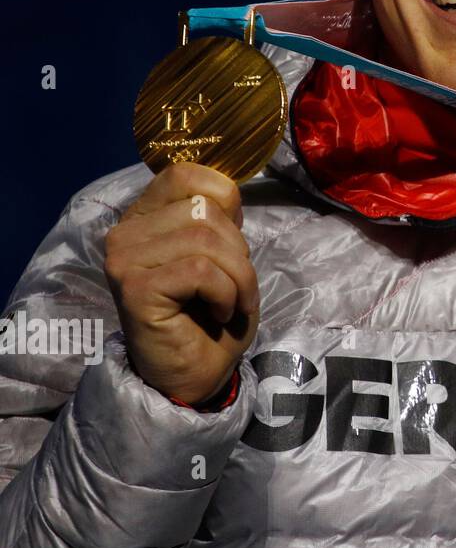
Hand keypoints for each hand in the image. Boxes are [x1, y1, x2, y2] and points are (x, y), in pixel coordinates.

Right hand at [104, 163, 259, 405]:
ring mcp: (124, 260)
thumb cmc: (211, 312)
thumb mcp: (223, 252)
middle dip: (239, 250)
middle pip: (204, 209)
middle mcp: (125, 232)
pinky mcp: (134, 288)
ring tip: (232, 302)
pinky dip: (226, 292)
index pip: (186, 173)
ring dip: (239, 275)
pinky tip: (220, 312)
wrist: (195, 374)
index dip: (225, 201)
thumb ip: (216, 216)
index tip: (232, 242)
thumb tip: (229, 188)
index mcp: (145, 216)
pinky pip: (200, 270)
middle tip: (236, 285)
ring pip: (206, 239)